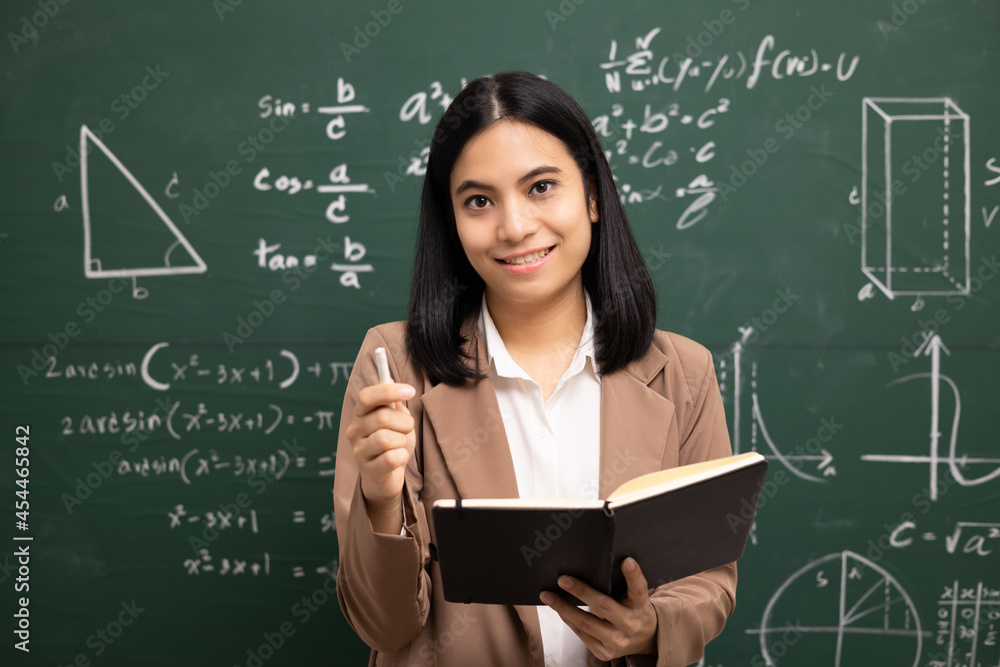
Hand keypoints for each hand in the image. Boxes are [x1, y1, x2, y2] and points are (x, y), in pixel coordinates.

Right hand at [345, 382, 415, 528]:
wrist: (386, 477)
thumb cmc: (392, 444)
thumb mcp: (395, 420)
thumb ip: (394, 404)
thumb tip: (393, 382)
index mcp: (359, 414)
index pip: (365, 397)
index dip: (388, 391)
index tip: (410, 391)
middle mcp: (354, 431)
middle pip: (382, 417)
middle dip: (404, 422)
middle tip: (406, 429)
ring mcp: (359, 451)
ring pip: (385, 438)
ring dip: (401, 440)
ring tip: (400, 445)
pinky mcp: (369, 470)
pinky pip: (391, 458)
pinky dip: (402, 456)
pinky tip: (398, 458)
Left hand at [539, 557, 657, 660]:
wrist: (644, 640)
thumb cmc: (634, 610)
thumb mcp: (636, 596)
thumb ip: (623, 583)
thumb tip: (594, 564)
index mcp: (640, 605)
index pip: (639, 589)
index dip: (633, 575)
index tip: (626, 561)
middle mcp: (630, 624)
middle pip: (604, 606)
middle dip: (581, 592)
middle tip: (562, 579)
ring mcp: (617, 641)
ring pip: (587, 623)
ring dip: (564, 608)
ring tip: (548, 596)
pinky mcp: (605, 652)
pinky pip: (582, 634)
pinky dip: (568, 619)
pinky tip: (558, 609)